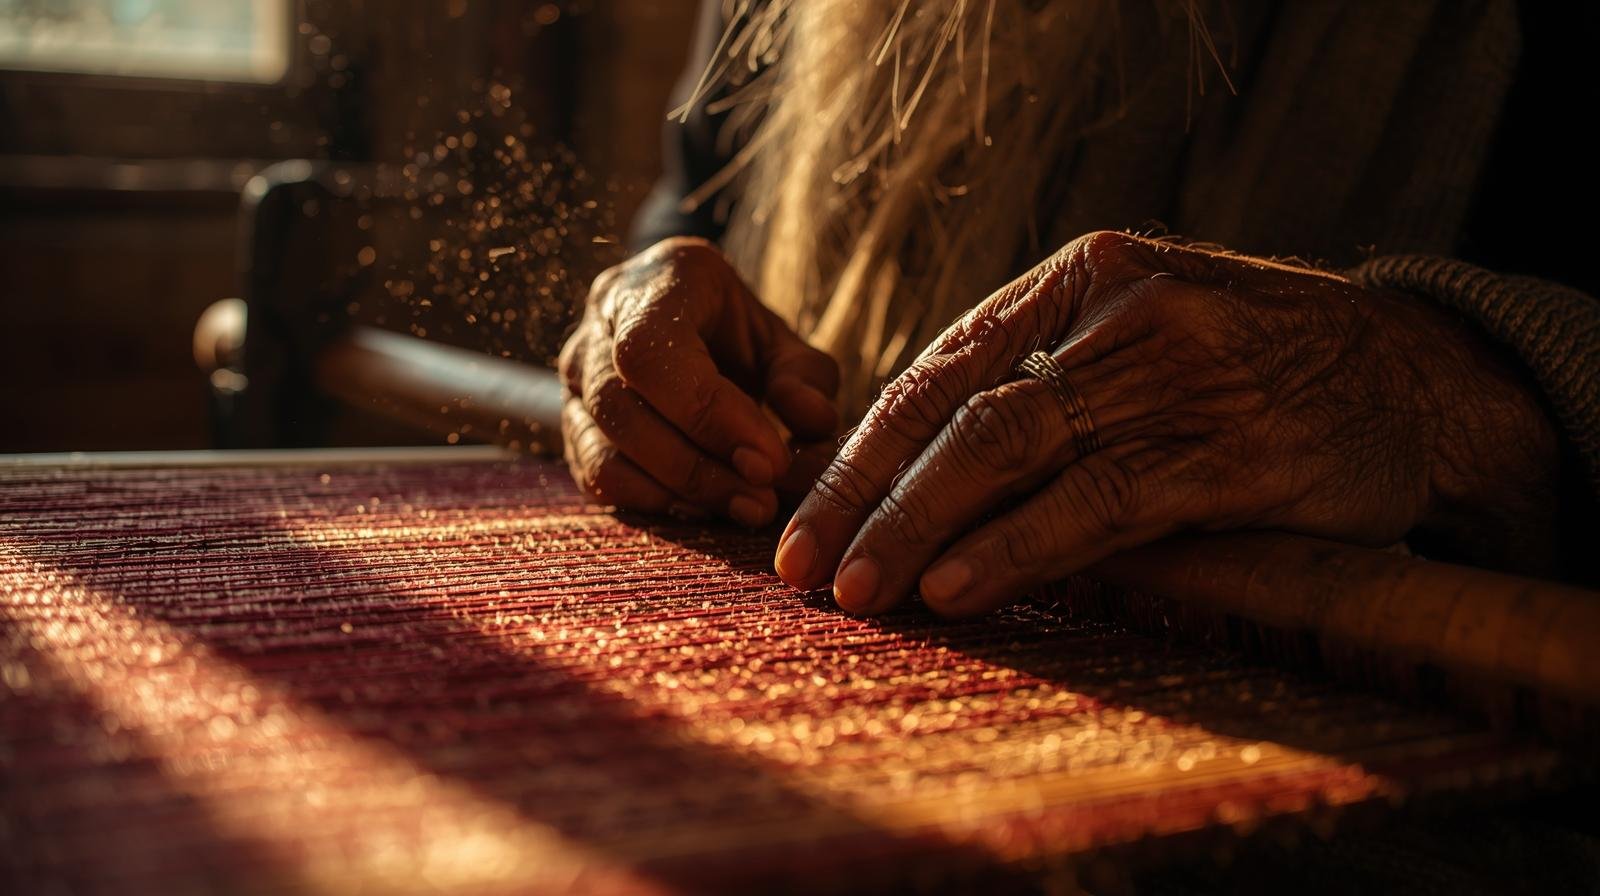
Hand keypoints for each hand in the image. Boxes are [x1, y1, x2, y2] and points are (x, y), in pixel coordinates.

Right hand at [558, 237, 839, 525]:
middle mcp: (602, 322)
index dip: (707, 415)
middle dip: (697, 466)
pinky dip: (651, 503)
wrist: (693, 327)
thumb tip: (813, 421)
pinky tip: (703, 509)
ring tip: (742, 507)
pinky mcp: (574, 426)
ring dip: (677, 492)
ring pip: (603, 449)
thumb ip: (805, 378)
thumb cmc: (740, 334)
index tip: (768, 461)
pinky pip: (597, 477)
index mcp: (658, 281)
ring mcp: (578, 377)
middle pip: (621, 406)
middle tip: (761, 499)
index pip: (650, 351)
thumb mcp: (783, 342)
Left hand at [774, 232, 1559, 615]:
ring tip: (861, 592)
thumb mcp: (1134, 341)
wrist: (1412, 376)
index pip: (938, 371)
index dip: (859, 453)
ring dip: (921, 527)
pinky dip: (1020, 546)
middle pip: (960, 410)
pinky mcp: (1233, 450)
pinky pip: (1100, 500)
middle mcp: (1118, 314)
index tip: (799, 521)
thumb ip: (1037, 387)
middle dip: (867, 496)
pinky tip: (959, 585)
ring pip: (1015, 450)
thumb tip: (907, 482)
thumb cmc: (1247, 369)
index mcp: (1079, 281)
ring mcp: (1178, 376)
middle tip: (803, 568)